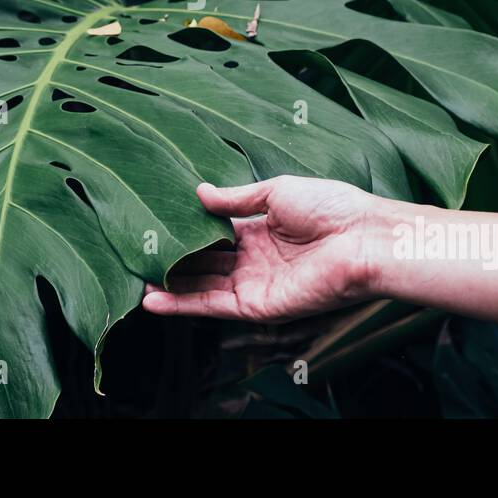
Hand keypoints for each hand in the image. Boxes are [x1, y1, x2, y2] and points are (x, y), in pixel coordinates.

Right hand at [141, 175, 391, 322]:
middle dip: (174, 260)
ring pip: (203, 287)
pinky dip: (182, 304)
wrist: (362, 238)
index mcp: (261, 231)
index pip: (215, 234)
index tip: (156, 225)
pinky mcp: (258, 305)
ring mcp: (255, 284)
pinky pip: (213, 306)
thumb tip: (199, 192)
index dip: (187, 232)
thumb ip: (236, 198)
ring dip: (170, 285)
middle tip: (137, 253)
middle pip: (205, 263)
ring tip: (135, 278)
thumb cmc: (330, 208)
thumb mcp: (276, 191)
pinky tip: (153, 298)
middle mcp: (255, 260)